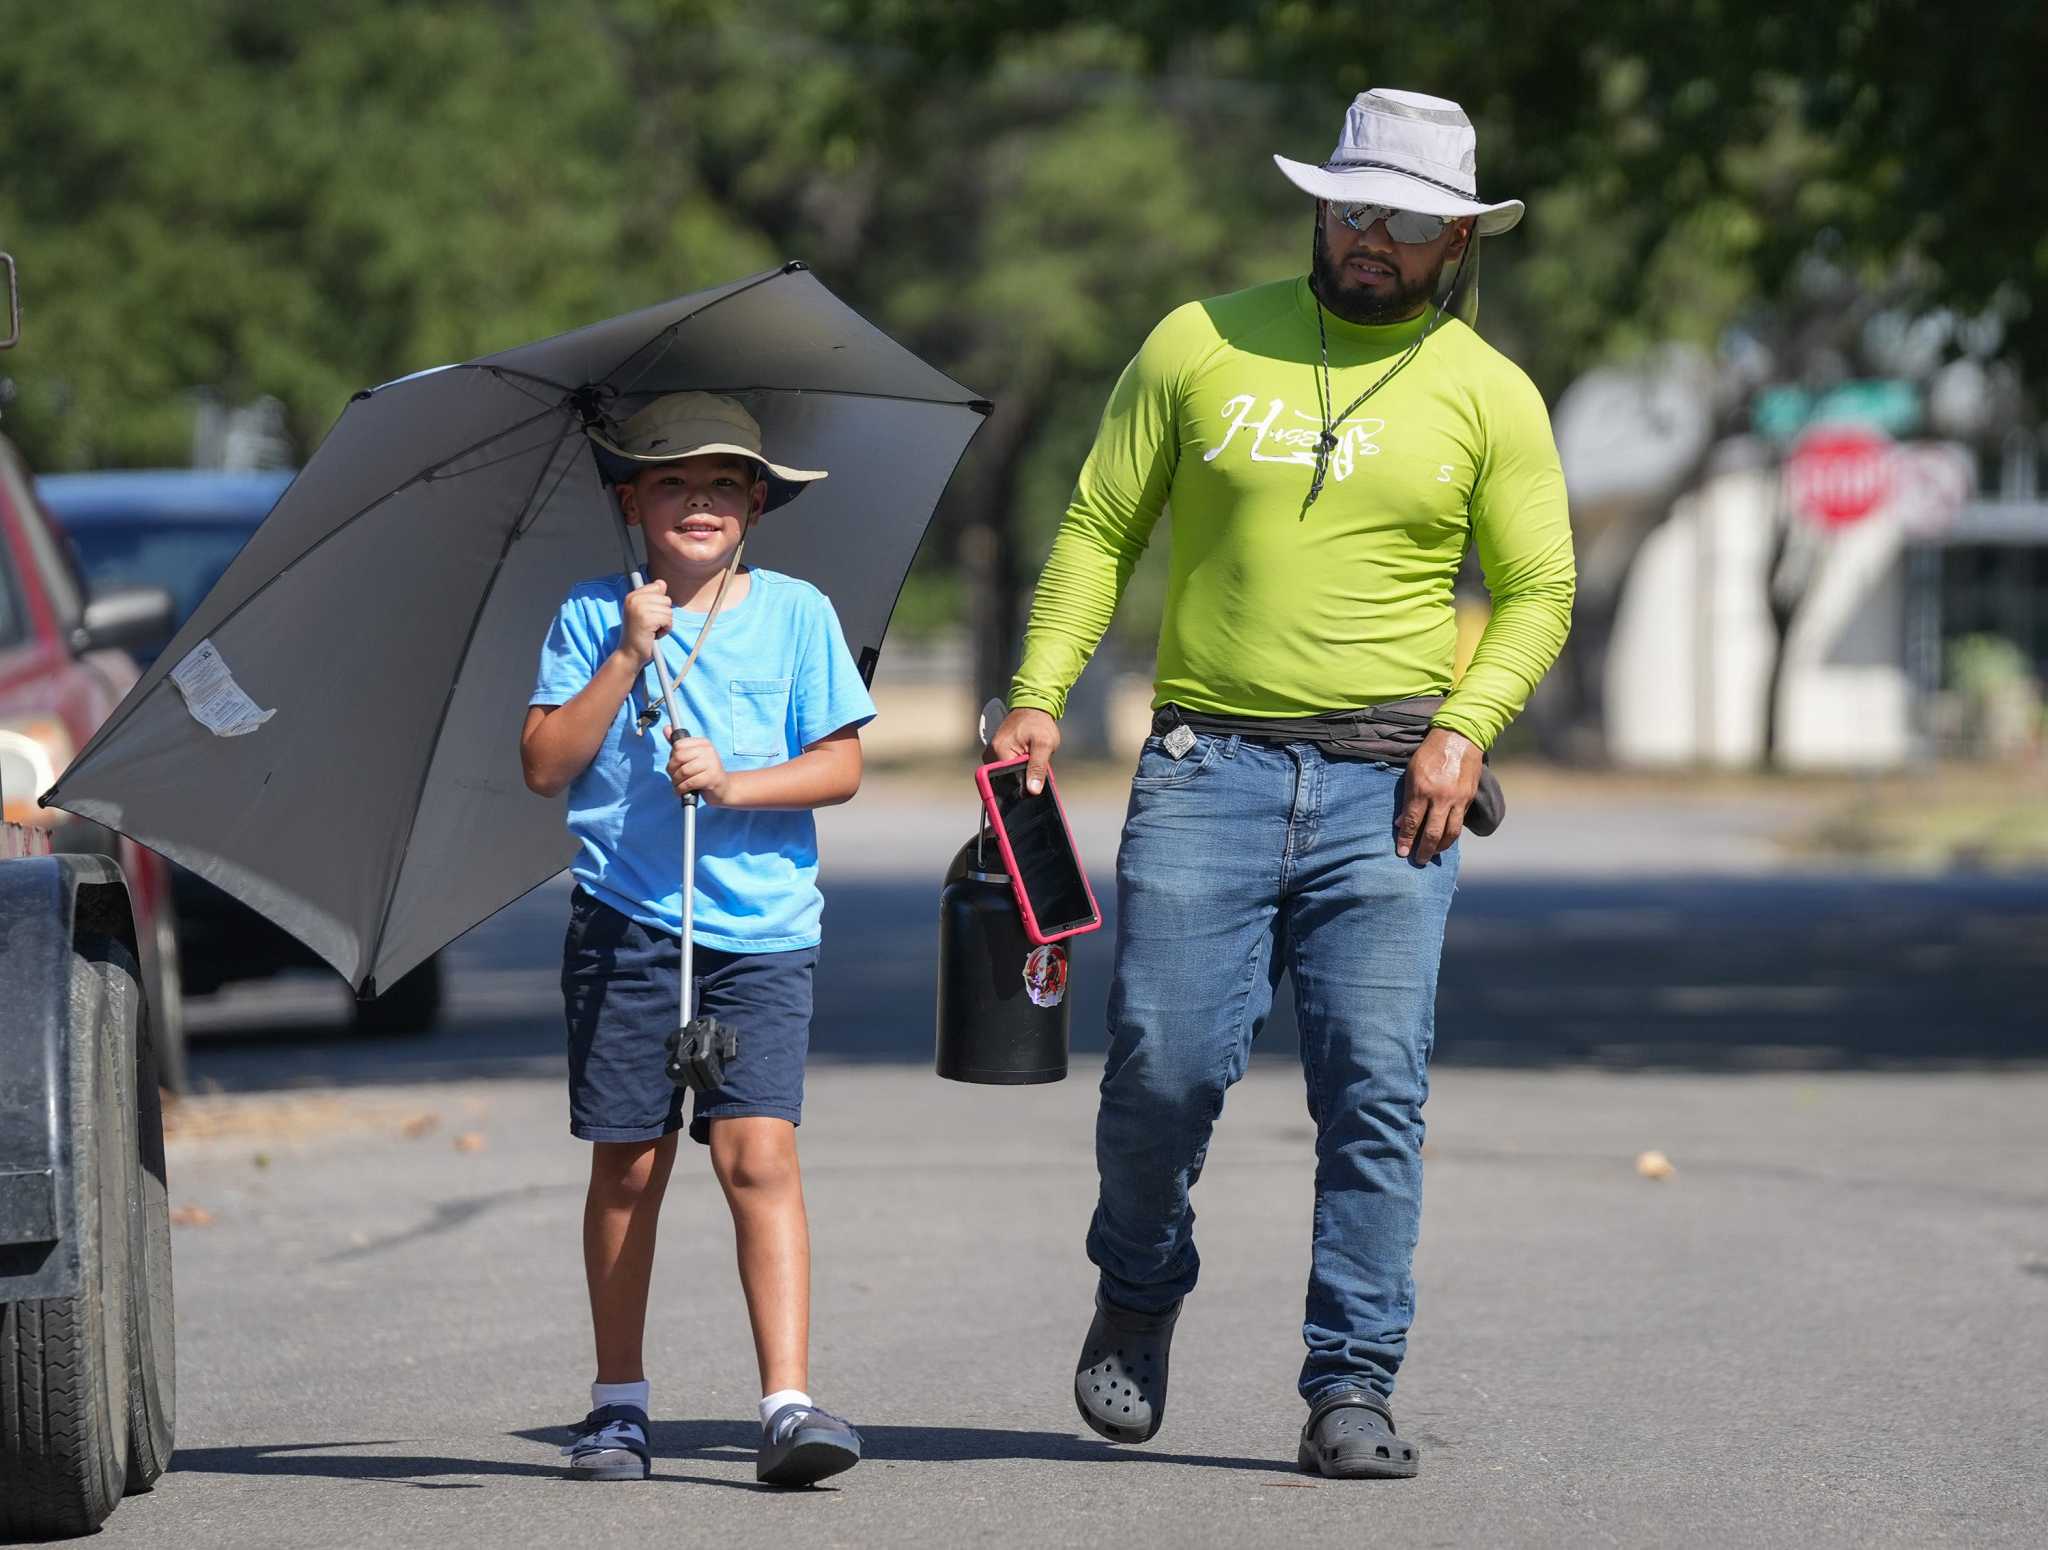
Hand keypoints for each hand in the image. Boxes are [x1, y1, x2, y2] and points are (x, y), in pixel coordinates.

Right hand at [618, 579, 671, 666]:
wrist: (630, 654)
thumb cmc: (639, 634)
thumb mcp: (645, 612)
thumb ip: (653, 597)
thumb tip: (662, 583)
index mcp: (632, 596)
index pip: (658, 587)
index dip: (659, 604)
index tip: (648, 615)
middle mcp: (633, 599)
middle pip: (666, 599)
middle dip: (663, 615)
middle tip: (650, 625)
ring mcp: (639, 608)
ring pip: (668, 610)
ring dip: (664, 623)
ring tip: (651, 631)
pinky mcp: (646, 619)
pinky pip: (668, 620)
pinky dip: (665, 630)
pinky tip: (654, 635)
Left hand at [666, 730, 728, 802]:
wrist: (724, 788)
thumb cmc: (705, 772)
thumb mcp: (692, 757)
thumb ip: (679, 745)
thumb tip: (666, 728)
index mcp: (703, 743)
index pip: (678, 745)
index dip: (672, 758)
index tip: (675, 765)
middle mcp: (709, 750)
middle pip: (679, 757)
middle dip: (672, 770)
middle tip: (674, 777)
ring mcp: (712, 763)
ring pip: (683, 771)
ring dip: (676, 781)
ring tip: (678, 785)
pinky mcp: (712, 778)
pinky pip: (689, 782)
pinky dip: (681, 789)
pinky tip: (682, 790)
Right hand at [988, 708, 1059, 793]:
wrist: (1033, 708)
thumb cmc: (1038, 722)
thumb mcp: (1044, 744)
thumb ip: (1038, 768)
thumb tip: (1033, 790)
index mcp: (999, 751)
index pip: (1006, 781)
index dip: (1021, 787)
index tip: (1032, 786)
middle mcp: (991, 754)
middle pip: (1005, 780)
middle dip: (1022, 780)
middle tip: (1035, 767)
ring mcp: (992, 754)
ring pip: (1007, 776)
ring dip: (1021, 774)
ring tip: (1031, 759)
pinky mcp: (996, 754)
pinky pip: (1006, 769)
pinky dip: (1018, 769)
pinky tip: (1026, 760)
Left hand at [1395, 726, 1481, 864]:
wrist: (1459, 738)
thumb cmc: (1430, 754)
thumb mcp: (1411, 772)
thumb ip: (1406, 799)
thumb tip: (1400, 823)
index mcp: (1422, 789)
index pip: (1412, 822)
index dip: (1406, 840)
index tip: (1402, 853)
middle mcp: (1440, 797)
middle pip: (1432, 832)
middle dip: (1424, 850)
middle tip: (1418, 861)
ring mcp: (1457, 799)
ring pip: (1450, 832)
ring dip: (1441, 847)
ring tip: (1432, 854)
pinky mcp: (1468, 798)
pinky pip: (1460, 822)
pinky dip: (1452, 834)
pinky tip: (1445, 840)